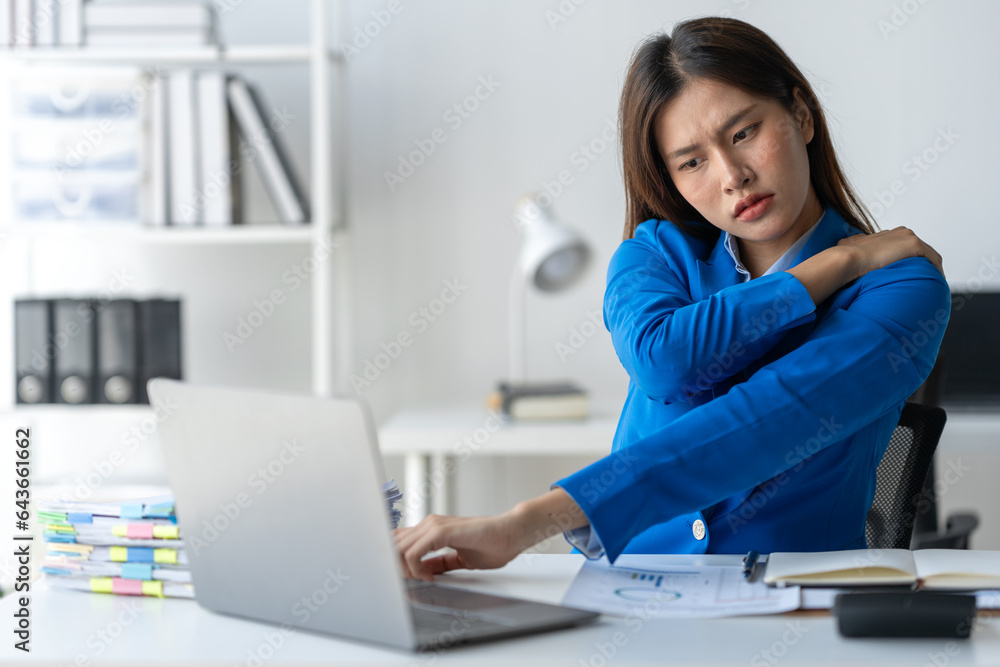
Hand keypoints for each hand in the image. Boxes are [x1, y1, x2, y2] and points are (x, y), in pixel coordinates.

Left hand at [393, 512, 524, 581]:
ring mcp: (434, 526)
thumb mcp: (458, 559)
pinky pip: (413, 553)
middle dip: (397, 569)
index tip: (409, 580)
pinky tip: (430, 578)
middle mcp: (429, 524)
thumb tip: (422, 572)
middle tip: (412, 583)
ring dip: (405, 570)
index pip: (398, 542)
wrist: (511, 534)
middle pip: (392, 546)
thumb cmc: (492, 544)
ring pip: (398, 549)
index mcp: (432, 529)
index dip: (397, 563)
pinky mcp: (441, 531)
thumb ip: (438, 563)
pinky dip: (416, 569)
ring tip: (422, 581)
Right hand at [837, 226, 944, 279]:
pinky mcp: (913, 245)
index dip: (911, 260)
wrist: (846, 258)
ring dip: (931, 268)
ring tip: (932, 283)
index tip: (911, 273)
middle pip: (921, 249)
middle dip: (924, 264)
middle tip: (925, 280)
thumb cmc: (845, 255)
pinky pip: (932, 259)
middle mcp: (900, 232)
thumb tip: (850, 247)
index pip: (906, 246)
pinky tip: (935, 281)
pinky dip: (936, 270)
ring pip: (928, 253)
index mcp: (888, 234)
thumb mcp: (850, 245)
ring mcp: (908, 237)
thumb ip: (856, 245)